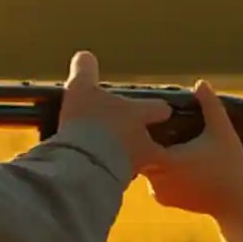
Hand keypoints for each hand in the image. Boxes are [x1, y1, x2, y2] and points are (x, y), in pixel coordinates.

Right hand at [58, 51, 172, 171]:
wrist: (85, 164)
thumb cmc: (89, 121)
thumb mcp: (82, 88)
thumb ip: (85, 70)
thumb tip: (84, 55)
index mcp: (140, 117)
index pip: (160, 110)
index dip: (157, 108)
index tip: (156, 108)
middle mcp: (143, 144)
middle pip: (151, 141)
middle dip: (140, 139)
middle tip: (125, 135)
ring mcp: (132, 167)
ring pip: (134, 162)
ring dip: (121, 157)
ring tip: (102, 153)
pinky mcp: (116, 186)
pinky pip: (114, 179)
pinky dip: (105, 173)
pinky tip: (90, 169)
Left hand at [140, 79, 242, 222]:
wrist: (236, 204)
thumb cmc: (230, 165)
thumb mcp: (223, 132)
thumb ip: (210, 106)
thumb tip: (200, 82)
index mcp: (168, 161)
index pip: (137, 141)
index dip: (134, 128)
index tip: (135, 115)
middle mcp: (158, 179)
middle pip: (135, 153)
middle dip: (137, 139)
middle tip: (134, 121)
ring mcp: (157, 192)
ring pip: (142, 166)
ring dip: (146, 154)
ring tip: (144, 135)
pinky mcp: (162, 199)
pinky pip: (150, 178)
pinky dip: (155, 168)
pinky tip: (159, 154)